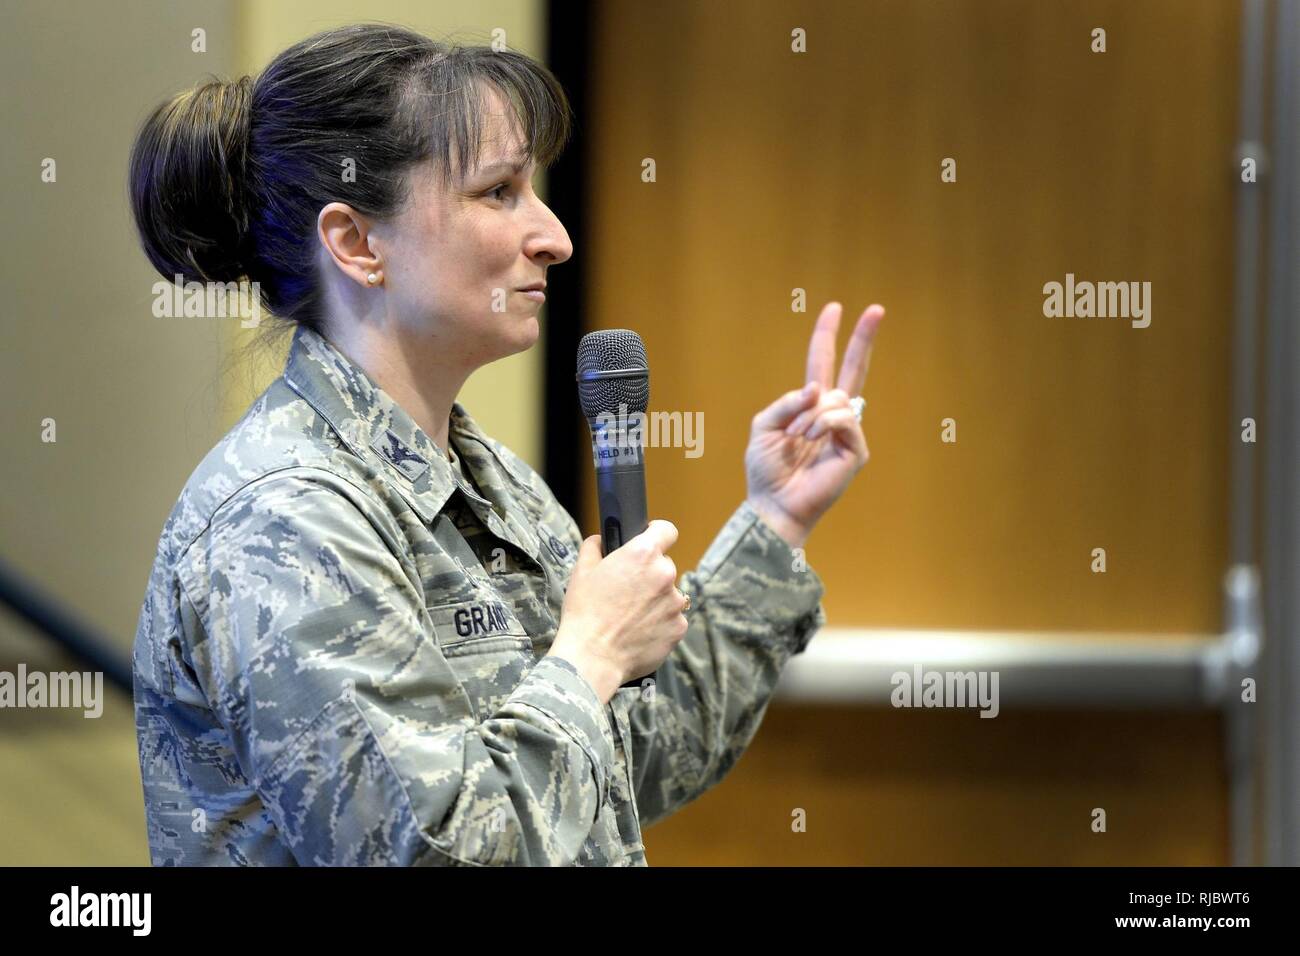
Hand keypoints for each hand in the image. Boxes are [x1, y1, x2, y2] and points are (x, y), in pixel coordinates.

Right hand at [548, 520, 689, 703]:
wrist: (591, 657)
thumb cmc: (584, 614)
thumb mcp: (581, 571)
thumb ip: (594, 547)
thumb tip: (601, 540)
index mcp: (642, 554)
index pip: (666, 530)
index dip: (657, 534)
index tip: (651, 540)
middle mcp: (664, 574)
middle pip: (664, 566)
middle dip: (649, 574)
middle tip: (628, 590)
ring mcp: (674, 603)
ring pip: (669, 594)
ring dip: (656, 600)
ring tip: (631, 615)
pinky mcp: (678, 627)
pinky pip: (672, 618)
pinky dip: (660, 623)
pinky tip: (639, 630)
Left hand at [744, 302, 884, 547]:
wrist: (773, 503)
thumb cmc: (767, 470)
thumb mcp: (764, 425)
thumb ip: (787, 401)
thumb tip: (817, 389)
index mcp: (809, 407)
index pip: (822, 365)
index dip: (826, 337)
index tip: (833, 308)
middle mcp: (832, 416)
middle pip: (854, 370)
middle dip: (864, 339)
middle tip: (877, 309)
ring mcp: (847, 433)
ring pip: (837, 400)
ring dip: (810, 416)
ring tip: (797, 438)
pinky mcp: (856, 450)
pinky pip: (843, 419)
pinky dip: (821, 425)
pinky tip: (809, 441)